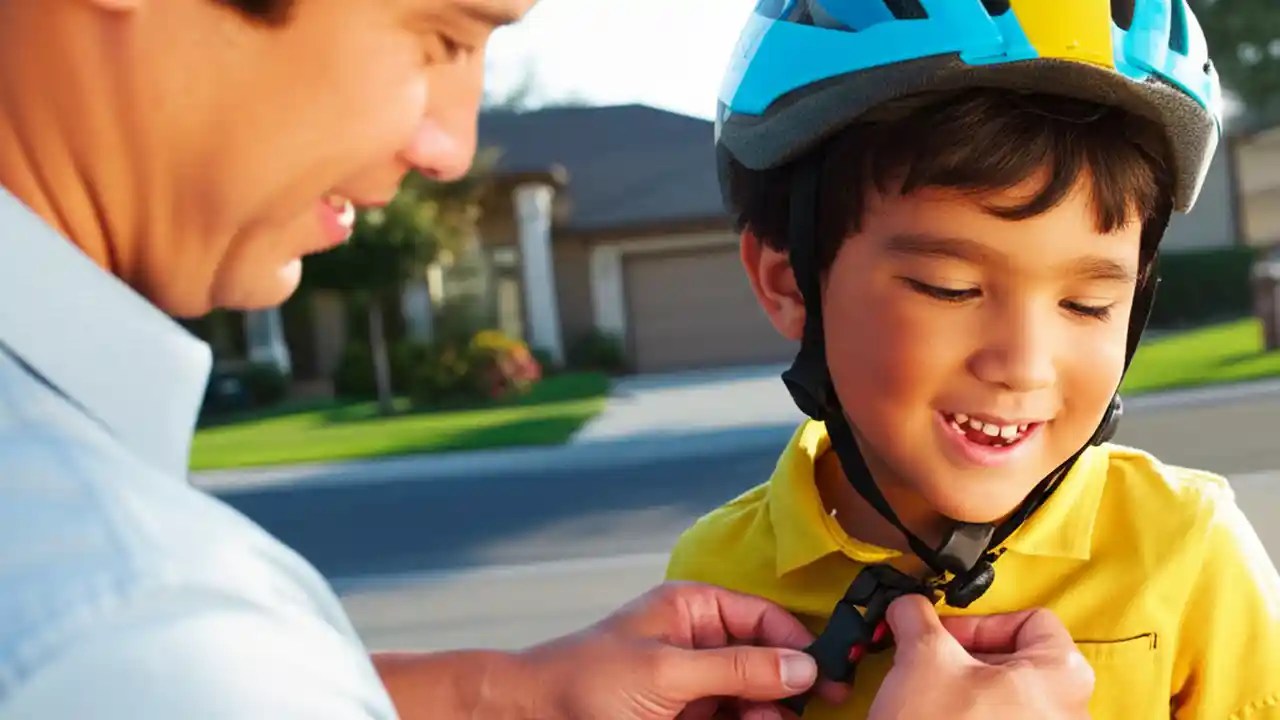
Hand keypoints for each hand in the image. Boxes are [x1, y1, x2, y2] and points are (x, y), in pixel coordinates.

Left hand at [516, 581, 848, 718]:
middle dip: (785, 688)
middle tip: (802, 713)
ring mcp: (692, 682)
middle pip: (765, 661)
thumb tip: (803, 666)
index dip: (799, 645)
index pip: (765, 619)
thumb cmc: (585, 682)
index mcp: (693, 609)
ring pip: (753, 698)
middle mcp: (698, 641)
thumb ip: (736, 669)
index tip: (830, 679)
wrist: (530, 716)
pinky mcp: (685, 716)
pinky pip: (731, 718)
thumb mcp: (667, 673)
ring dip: (766, 714)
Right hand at [869, 595, 1094, 719]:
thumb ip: (917, 617)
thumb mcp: (922, 657)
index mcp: (1063, 676)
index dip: (979, 622)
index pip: (1031, 620)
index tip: (942, 635)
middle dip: (964, 657)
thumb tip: (908, 606)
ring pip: (1006, 698)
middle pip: (1017, 660)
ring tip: (929, 700)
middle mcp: (1069, 713)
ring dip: (963, 690)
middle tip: (928, 664)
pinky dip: (970, 719)